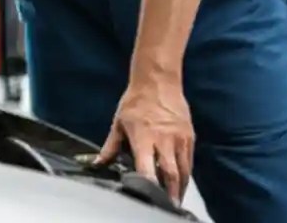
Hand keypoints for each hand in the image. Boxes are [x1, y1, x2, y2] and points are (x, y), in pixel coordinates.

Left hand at [96, 76, 193, 203]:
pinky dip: (186, 173)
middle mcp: (164, 140)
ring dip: (181, 186)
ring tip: (176, 199)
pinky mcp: (189, 136)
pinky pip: (189, 160)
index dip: (149, 182)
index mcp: (144, 137)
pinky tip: (181, 182)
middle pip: (171, 172)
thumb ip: (110, 147)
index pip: (148, 166)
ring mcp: (179, 138)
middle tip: (169, 205)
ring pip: (184, 169)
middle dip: (171, 192)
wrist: (158, 81)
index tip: (148, 195)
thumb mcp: (118, 124)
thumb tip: (97, 163)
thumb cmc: (135, 102)